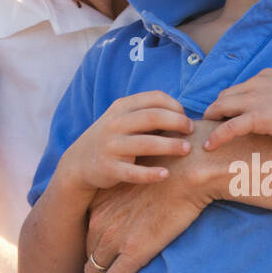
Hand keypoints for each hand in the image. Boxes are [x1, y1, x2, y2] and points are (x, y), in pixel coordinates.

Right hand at [57, 91, 193, 194]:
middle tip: (192, 132)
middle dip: (178, 123)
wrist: (79, 162)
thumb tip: (184, 115)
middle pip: (153, 117)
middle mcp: (115, 124)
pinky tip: (166, 174)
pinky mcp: (109, 169)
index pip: (155, 98)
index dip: (175, 106)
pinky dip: (151, 174)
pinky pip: (133, 172)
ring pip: (146, 144)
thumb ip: (147, 114)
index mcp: (121, 107)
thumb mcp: (123, 119)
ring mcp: (111, 146)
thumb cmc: (112, 138)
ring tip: (187, 150)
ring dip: (171, 146)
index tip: (186, 118)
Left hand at [84, 146, 218, 272]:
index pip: (89, 237)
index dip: (93, 253)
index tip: (97, 263)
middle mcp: (102, 221)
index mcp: (102, 203)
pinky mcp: (134, 252)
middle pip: (90, 256)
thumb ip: (131, 194)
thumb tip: (138, 201)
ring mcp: (116, 238)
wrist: (188, 169)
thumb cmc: (171, 171)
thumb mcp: (138, 178)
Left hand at [202, 69, 271, 149]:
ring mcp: (253, 100)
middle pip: (224, 96)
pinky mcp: (255, 118)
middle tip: (212, 124)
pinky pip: (227, 128)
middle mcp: (254, 85)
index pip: (238, 87)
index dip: (230, 101)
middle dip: (217, 109)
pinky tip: (209, 146)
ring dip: (211, 120)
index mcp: (264, 76)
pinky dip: (216, 136)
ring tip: (205, 133)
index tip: (227, 113)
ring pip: (220, 108)